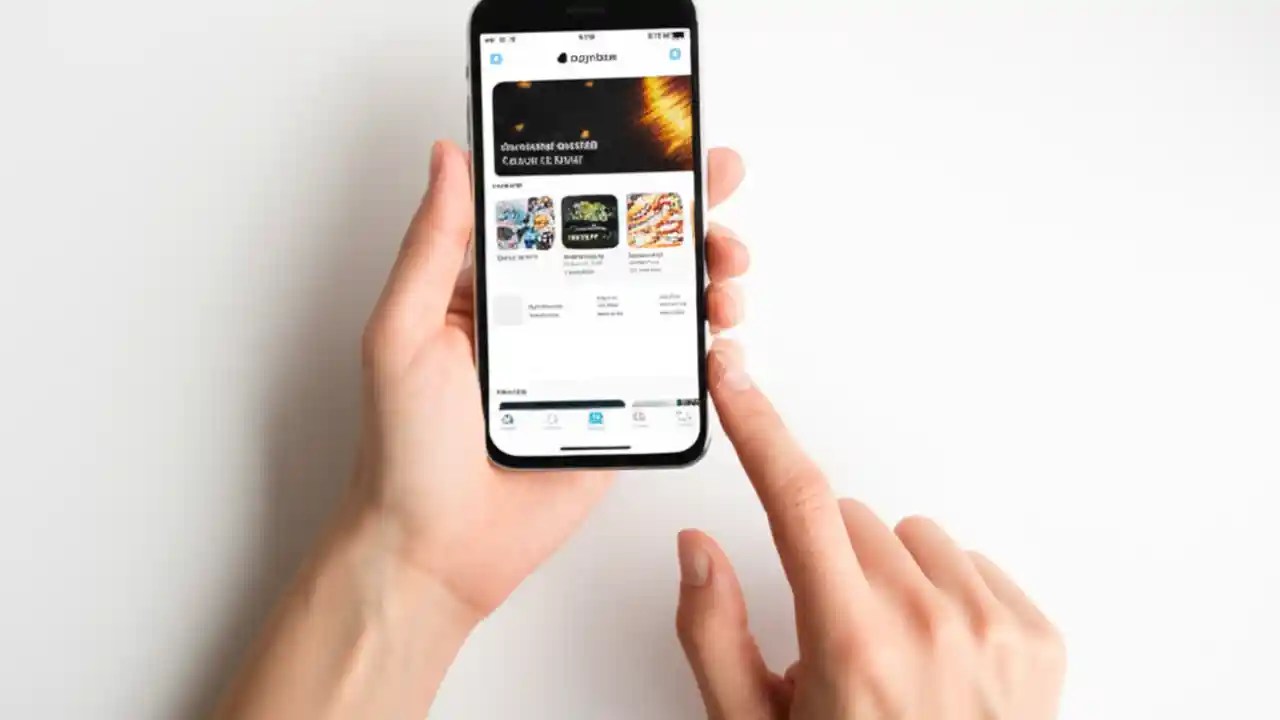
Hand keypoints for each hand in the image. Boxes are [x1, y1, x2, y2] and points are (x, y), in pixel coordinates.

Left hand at [351, 140, 748, 619]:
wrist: (435, 548)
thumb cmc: (405, 446)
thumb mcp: (402, 330)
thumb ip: (433, 245)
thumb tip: (448, 157)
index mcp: (498, 287)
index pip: (567, 213)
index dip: (618, 177)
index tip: (664, 147)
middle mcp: (551, 317)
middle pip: (629, 249)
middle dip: (683, 218)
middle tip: (716, 199)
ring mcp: (590, 362)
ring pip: (661, 303)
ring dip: (705, 275)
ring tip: (725, 273)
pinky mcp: (619, 409)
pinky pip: (672, 369)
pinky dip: (707, 346)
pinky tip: (719, 333)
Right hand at [675, 346, 1065, 718]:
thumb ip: (713, 634)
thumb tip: (699, 550)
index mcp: (849, 639)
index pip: (792, 501)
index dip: (758, 430)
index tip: (738, 382)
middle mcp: (928, 622)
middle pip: (848, 520)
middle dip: (825, 561)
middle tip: (828, 634)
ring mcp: (990, 627)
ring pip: (910, 537)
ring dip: (888, 575)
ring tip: (887, 649)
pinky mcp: (1036, 637)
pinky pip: (971, 565)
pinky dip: (946, 596)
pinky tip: (936, 654)